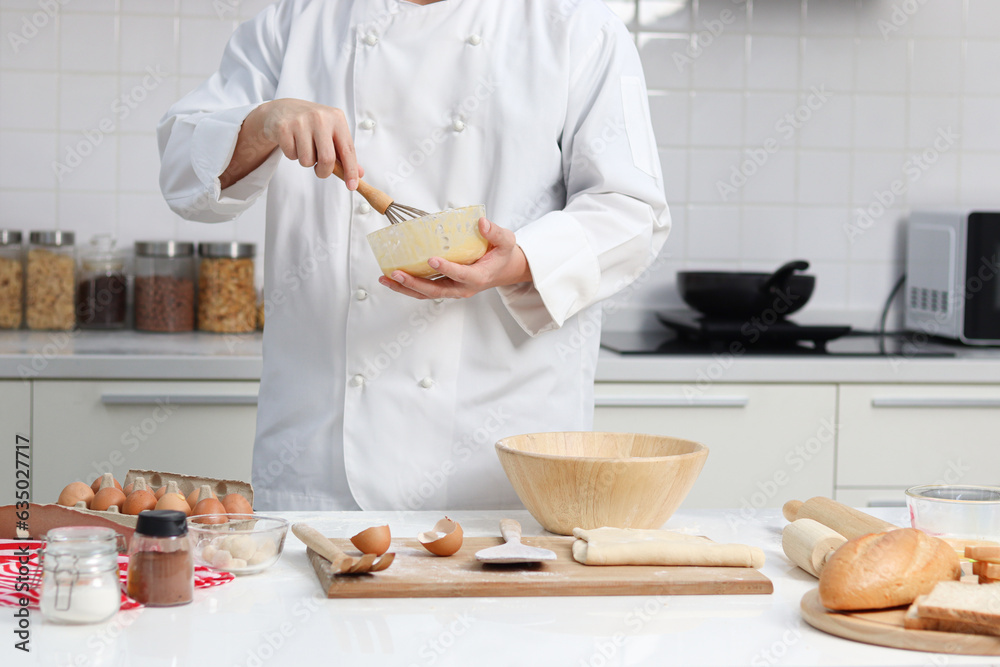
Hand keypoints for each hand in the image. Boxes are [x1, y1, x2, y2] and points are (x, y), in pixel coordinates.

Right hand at [223, 98, 362, 189]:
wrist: (282, 110)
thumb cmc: (311, 124)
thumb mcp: (331, 133)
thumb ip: (344, 153)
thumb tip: (359, 174)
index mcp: (336, 118)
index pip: (348, 150)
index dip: (351, 171)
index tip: (352, 186)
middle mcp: (320, 117)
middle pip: (327, 159)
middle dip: (324, 172)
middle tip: (320, 171)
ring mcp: (301, 121)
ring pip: (307, 160)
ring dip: (306, 161)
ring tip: (303, 148)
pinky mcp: (284, 128)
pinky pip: (292, 155)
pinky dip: (293, 155)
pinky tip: (292, 142)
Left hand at [378, 217, 531, 299]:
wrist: (502, 270)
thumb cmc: (502, 255)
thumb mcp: (506, 241)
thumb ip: (495, 233)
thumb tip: (482, 223)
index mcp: (478, 277)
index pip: (461, 275)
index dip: (446, 269)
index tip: (432, 259)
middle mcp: (463, 288)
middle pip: (436, 291)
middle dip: (415, 283)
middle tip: (397, 273)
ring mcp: (452, 290)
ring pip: (426, 294)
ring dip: (405, 287)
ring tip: (386, 279)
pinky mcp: (445, 288)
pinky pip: (424, 291)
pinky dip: (407, 286)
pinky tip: (391, 278)